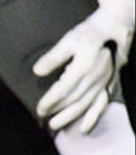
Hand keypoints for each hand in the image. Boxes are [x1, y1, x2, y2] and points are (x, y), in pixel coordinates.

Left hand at [33, 0, 134, 133]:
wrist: (116, 26)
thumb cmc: (89, 31)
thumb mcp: (69, 39)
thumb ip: (54, 56)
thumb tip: (37, 72)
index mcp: (84, 65)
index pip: (64, 88)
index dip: (51, 100)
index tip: (40, 108)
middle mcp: (96, 76)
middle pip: (74, 99)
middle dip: (58, 110)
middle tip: (43, 117)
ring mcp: (105, 81)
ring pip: (87, 104)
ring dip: (71, 116)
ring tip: (56, 125)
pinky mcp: (110, 82)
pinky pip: (102, 103)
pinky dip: (93, 117)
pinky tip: (84, 128)